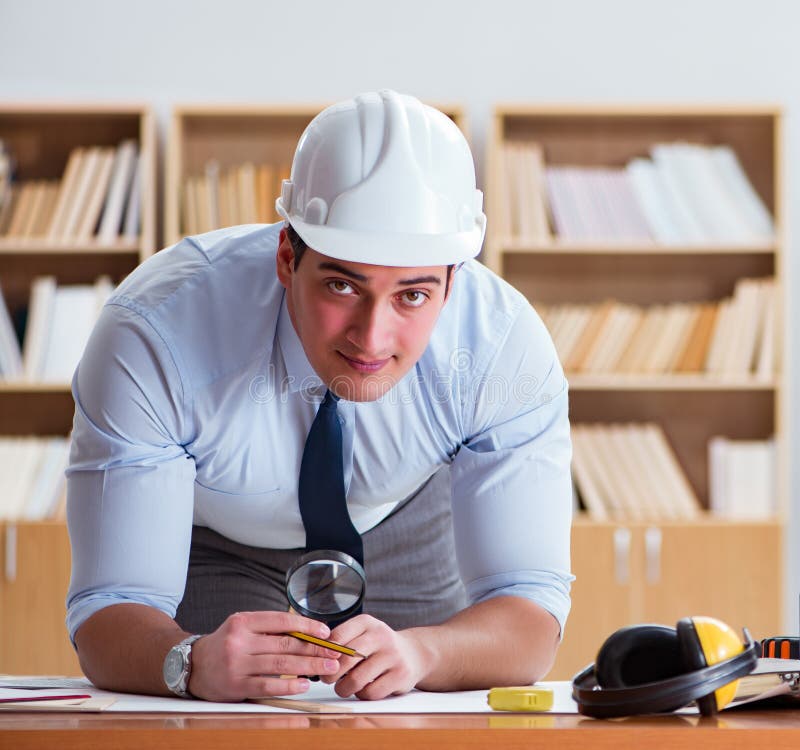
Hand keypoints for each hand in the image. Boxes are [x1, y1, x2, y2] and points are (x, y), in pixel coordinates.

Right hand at [187, 611, 342, 701]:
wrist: (192, 665)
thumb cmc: (225, 644)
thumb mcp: (243, 627)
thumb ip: (269, 629)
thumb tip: (306, 634)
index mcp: (244, 621)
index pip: (283, 620)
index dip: (307, 626)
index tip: (326, 633)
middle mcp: (240, 641)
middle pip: (286, 643)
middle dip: (314, 648)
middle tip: (334, 653)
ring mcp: (238, 664)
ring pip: (281, 664)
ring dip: (308, 666)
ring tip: (327, 667)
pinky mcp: (236, 685)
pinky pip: (268, 685)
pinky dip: (288, 686)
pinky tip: (303, 685)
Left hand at [320, 614, 427, 699]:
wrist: (412, 653)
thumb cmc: (378, 646)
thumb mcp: (362, 633)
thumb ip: (341, 641)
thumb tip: (314, 656)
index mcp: (367, 623)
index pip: (337, 637)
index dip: (324, 653)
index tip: (320, 661)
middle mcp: (381, 636)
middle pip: (345, 660)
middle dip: (330, 674)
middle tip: (327, 678)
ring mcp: (392, 656)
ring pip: (356, 680)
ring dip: (344, 688)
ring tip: (343, 686)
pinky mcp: (400, 675)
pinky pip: (371, 692)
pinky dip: (362, 694)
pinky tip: (363, 688)